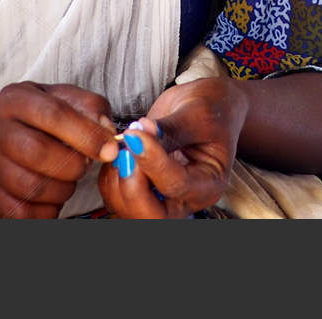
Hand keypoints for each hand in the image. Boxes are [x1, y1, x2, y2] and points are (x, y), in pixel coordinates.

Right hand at [0, 83, 119, 218]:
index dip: (87, 135)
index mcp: (16, 99)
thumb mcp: (59, 98)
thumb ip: (89, 107)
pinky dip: (47, 210)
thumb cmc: (34, 118)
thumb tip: (107, 132)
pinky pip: (23, 213)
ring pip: (32, 187)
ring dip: (63, 190)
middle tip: (84, 165)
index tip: (110, 150)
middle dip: (74, 165)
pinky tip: (53, 197)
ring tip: (68, 179)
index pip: (55, 114)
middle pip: (40, 153)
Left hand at [98, 77, 247, 218]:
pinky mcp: (144, 191)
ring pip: (130, 210)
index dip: (152, 162)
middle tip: (126, 151)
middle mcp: (185, 199)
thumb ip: (168, 130)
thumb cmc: (210, 109)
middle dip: (132, 187)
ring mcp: (163, 198)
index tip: (136, 135)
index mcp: (208, 184)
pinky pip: (118, 197)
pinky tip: (120, 149)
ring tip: (124, 144)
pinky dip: (111, 176)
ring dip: (118, 179)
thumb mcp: (196, 114)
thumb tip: (137, 138)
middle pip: (152, 216)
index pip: (176, 185)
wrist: (207, 105)